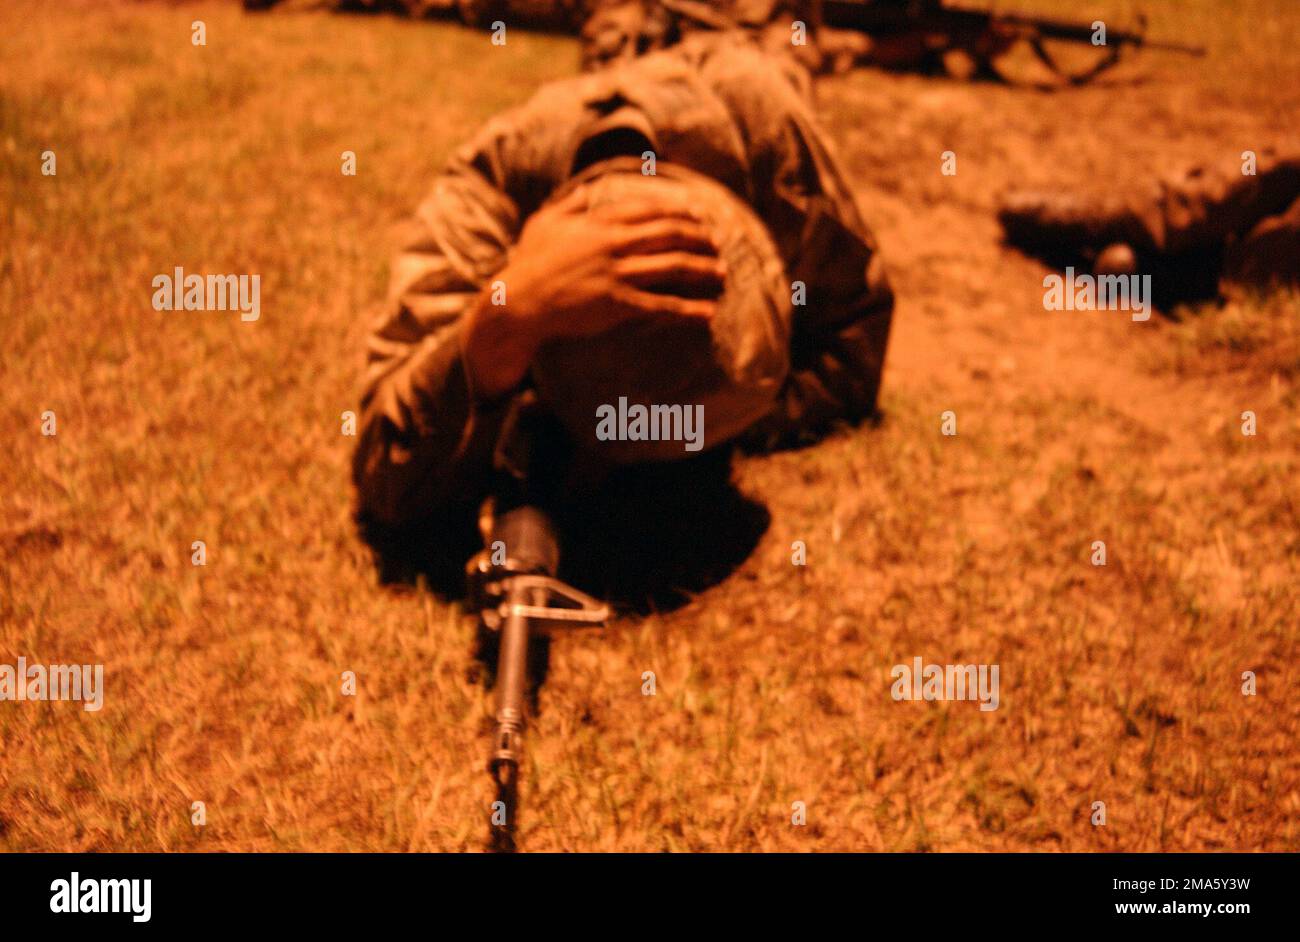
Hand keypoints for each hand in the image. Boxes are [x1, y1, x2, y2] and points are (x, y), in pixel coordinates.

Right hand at [460, 188, 724, 398]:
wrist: (517, 302)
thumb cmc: (528, 264)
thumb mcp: (545, 223)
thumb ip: (570, 205)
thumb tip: (588, 191)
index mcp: (600, 221)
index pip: (651, 209)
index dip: (680, 211)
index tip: (698, 216)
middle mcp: (614, 243)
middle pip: (671, 234)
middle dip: (700, 237)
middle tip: (717, 244)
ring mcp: (618, 274)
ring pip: (674, 268)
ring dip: (704, 270)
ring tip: (723, 274)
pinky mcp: (618, 305)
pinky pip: (663, 306)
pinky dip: (689, 310)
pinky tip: (708, 313)